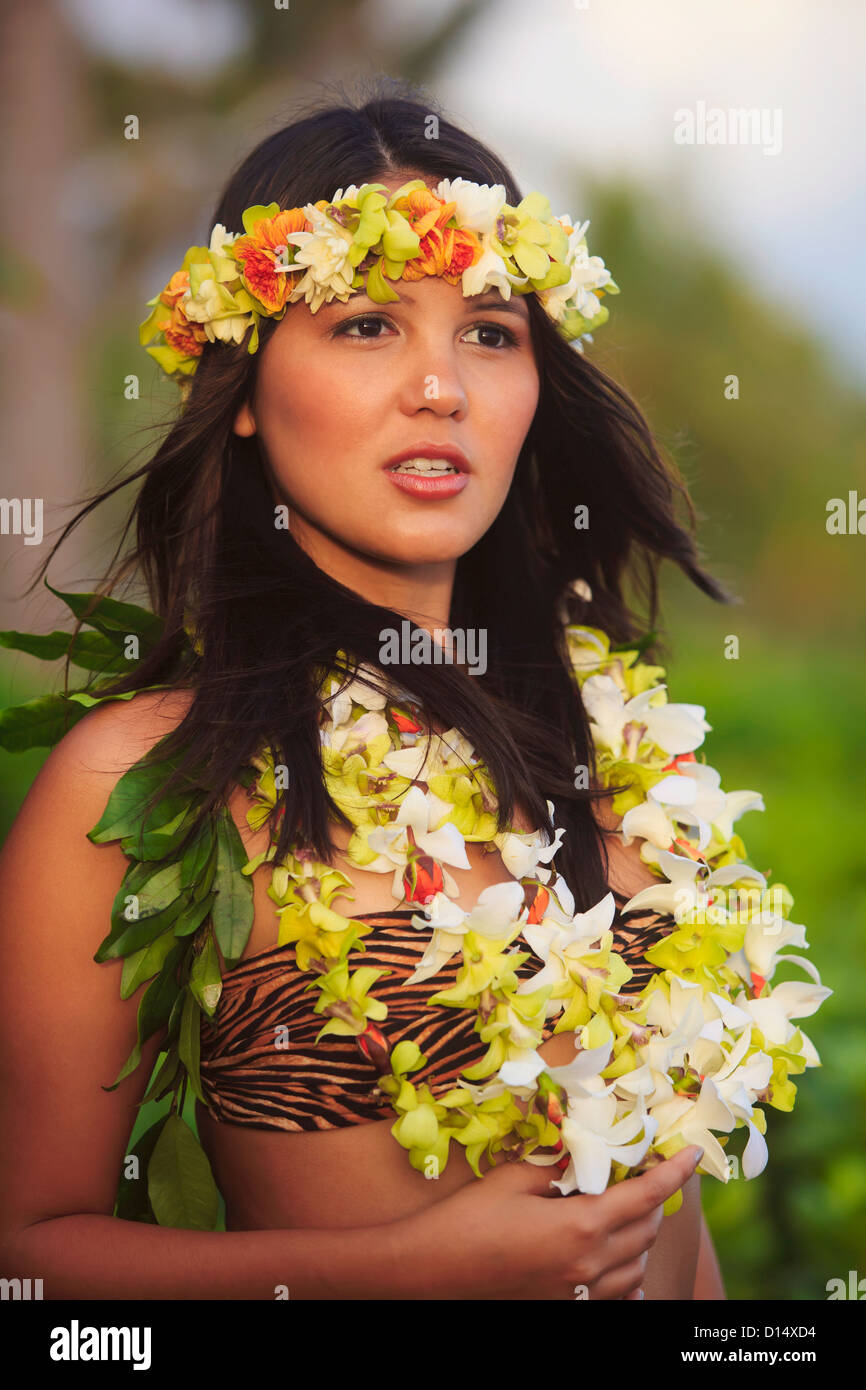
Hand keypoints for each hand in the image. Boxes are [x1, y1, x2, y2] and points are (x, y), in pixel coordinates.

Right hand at [395, 1145, 703, 1299]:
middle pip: (647, 1230)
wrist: (432, 1272)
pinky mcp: (567, 1308)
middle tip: (640, 1172)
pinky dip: (625, 1272)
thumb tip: (585, 1143)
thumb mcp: (514, 1178)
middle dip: (653, 1198)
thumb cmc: (468, 1219)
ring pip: (637, 1264)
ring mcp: (580, 1294)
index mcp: (581, 1227)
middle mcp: (590, 1266)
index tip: (691, 1155)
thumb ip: (558, 1163)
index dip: (674, 1173)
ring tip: (619, 1209)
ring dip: (639, 1235)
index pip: (647, 1195)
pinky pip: (618, 1294)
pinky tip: (609, 1256)